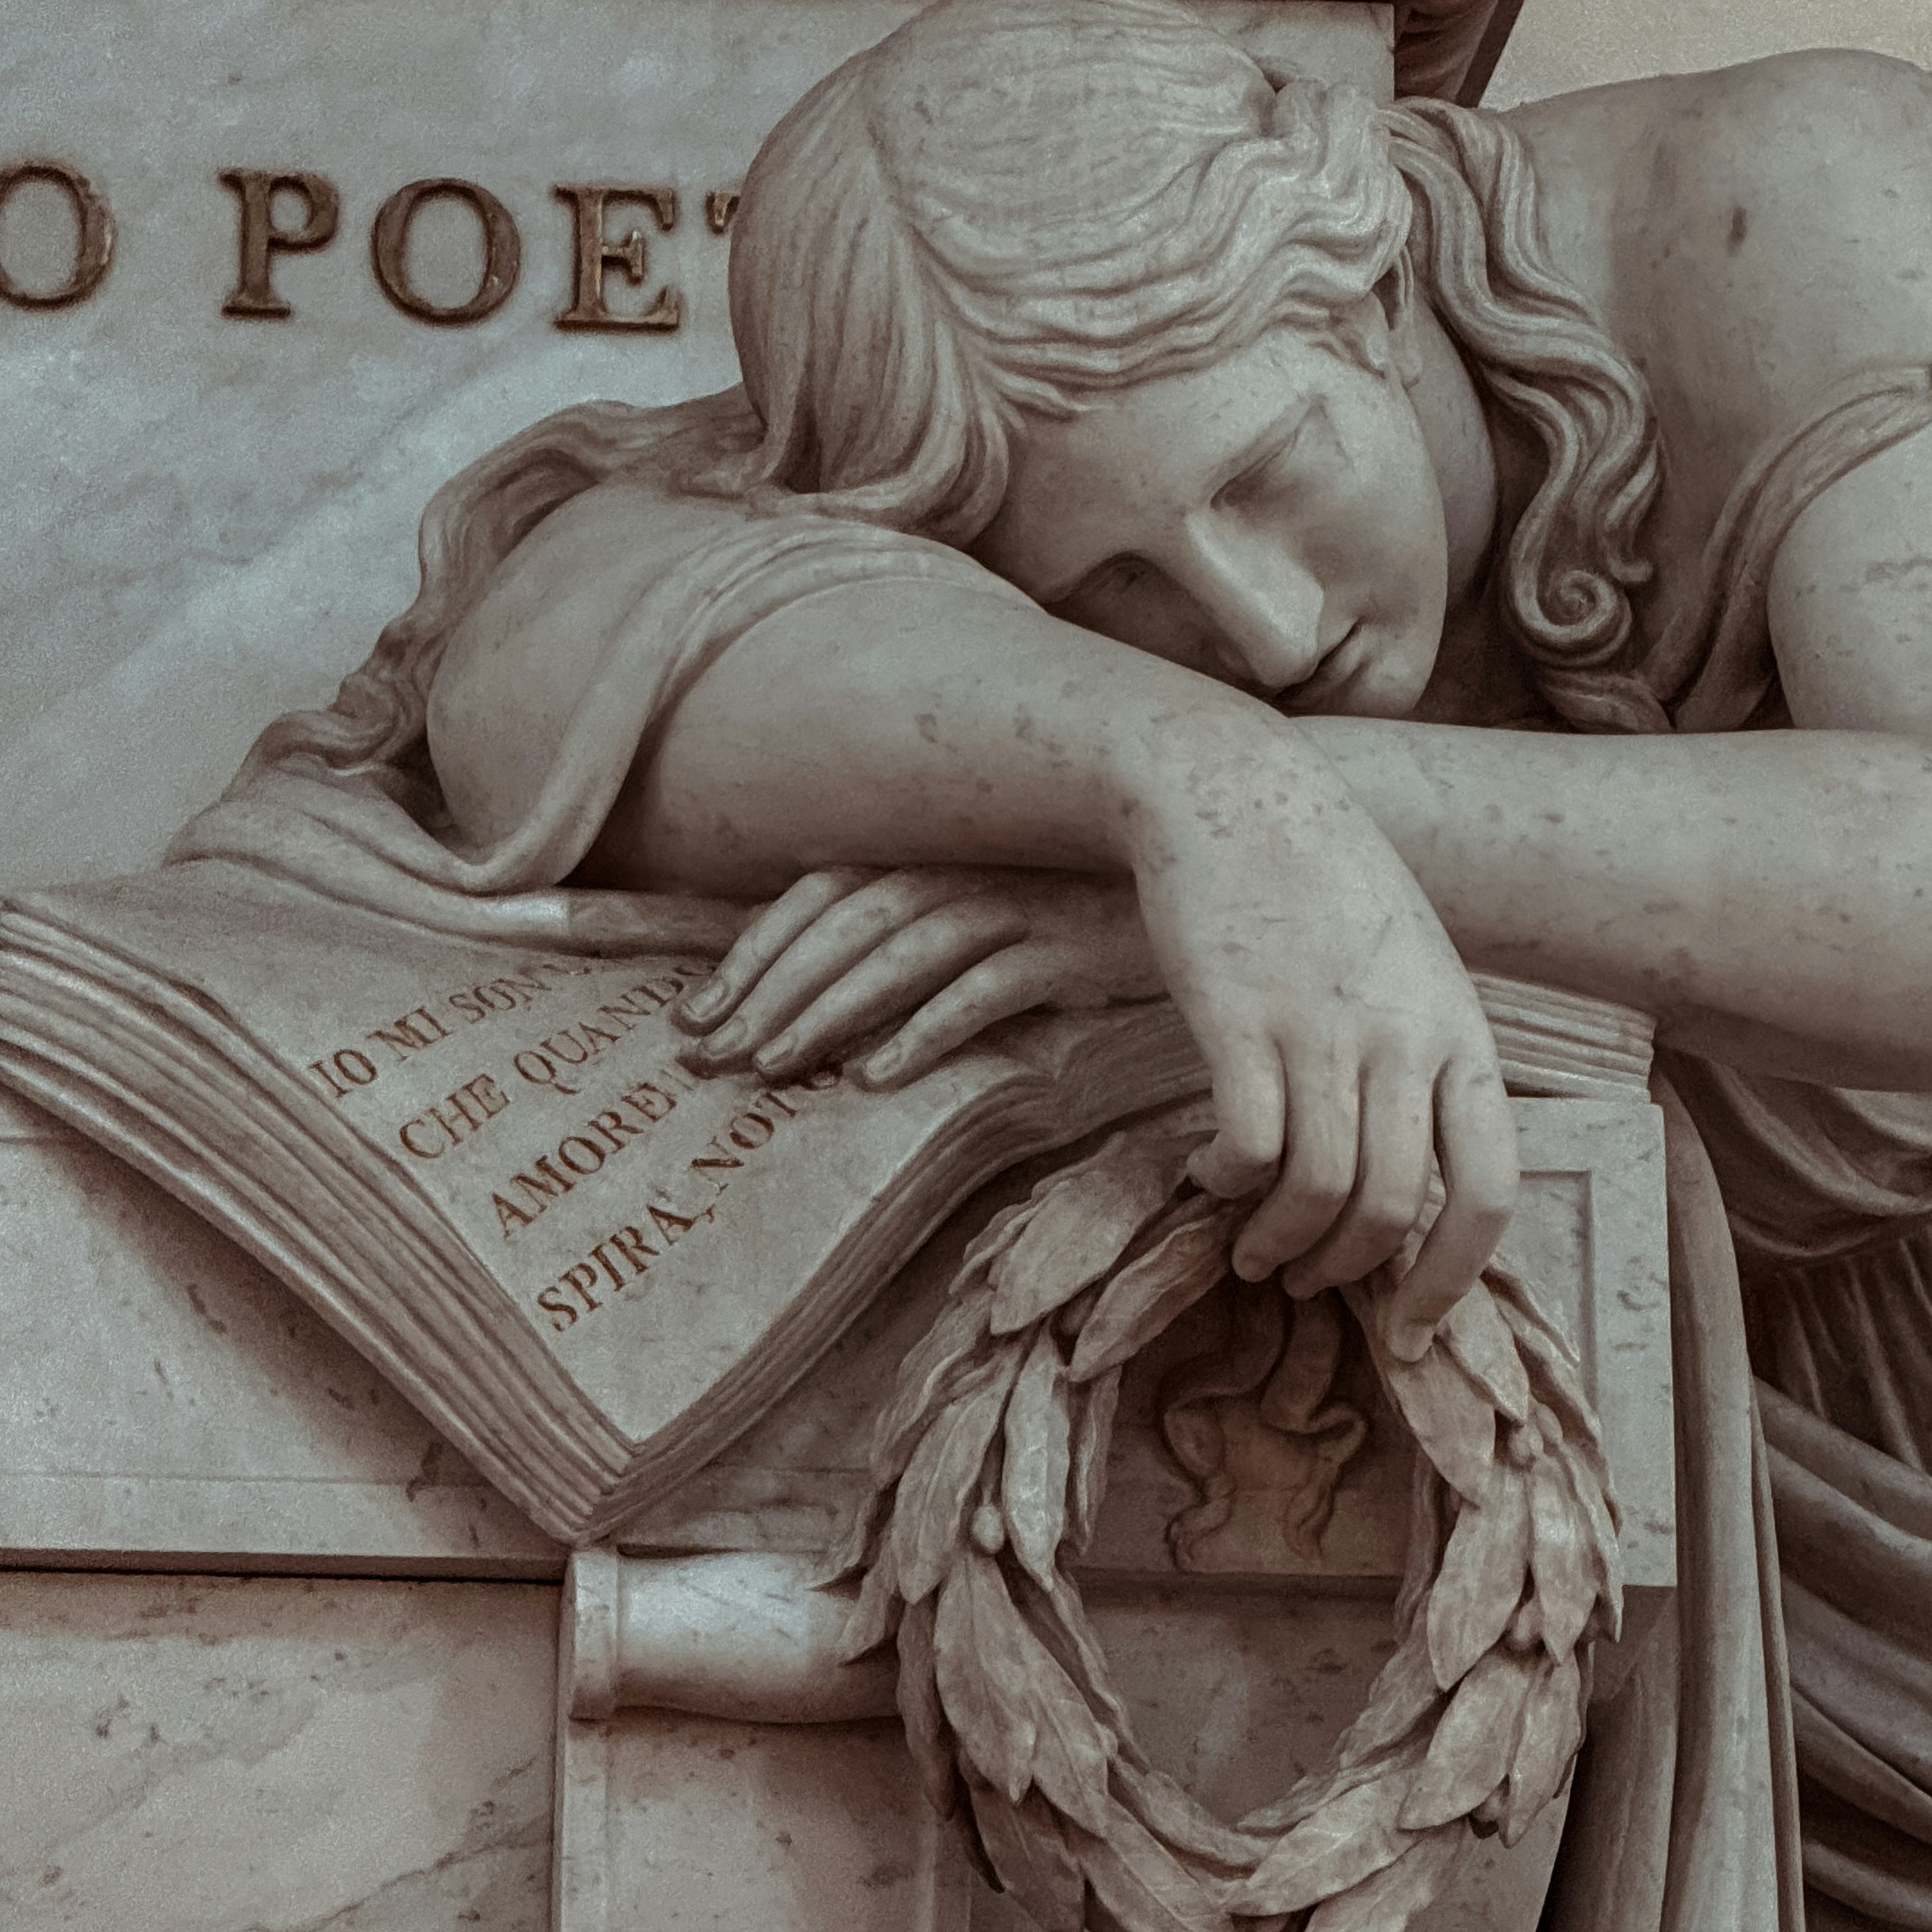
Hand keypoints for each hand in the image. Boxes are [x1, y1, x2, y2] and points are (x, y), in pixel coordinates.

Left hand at [675, 866, 1161, 1086]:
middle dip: (767, 991)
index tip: (696, 1017)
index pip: (823, 893)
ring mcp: (1023, 901)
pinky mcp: (1074, 943)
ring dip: (828, 1012)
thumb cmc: (1112, 905)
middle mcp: (973, 866)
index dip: (753, 953)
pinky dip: (924, 1032)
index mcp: (946, 852)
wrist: (1235, 876)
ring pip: (900, 952)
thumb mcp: (1013, 913)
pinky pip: (985, 988)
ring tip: (774, 1070)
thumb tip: (852, 1003)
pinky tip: (875, 1079)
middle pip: (844, 923)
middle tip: (710, 1059)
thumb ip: (940, 939)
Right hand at [1119, 716, 1518, 1351]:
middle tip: (1305, 1280)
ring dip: (1279, 1242)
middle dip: (1347, 1269)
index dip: (1452, 1276)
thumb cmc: (1323, 883)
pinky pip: (1249, 1145)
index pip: (1491, 1187)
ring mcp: (1322, 1028)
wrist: (1234, 789)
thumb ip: (1423, 1058)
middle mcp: (1403, 1038)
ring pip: (1321, 1192)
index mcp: (1459, 1033)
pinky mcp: (1239, 1019)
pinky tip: (1210, 1174)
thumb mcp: (1410, 965)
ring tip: (1251, 1249)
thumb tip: (1410, 1175)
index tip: (1411, 1327)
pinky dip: (1228, 1183)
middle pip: (1395, 1207)